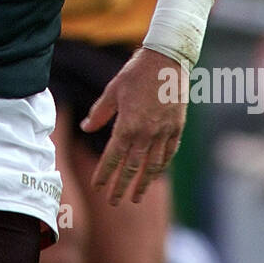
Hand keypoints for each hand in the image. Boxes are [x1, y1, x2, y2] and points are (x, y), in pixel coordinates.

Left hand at [83, 46, 184, 205]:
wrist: (167, 60)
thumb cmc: (136, 73)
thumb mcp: (113, 91)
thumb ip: (100, 113)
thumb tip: (86, 128)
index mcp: (127, 125)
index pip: (112, 157)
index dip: (104, 174)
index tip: (97, 187)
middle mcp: (146, 134)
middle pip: (132, 167)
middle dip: (121, 186)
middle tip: (114, 202)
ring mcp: (164, 132)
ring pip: (152, 165)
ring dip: (143, 183)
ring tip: (136, 197)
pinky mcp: (177, 127)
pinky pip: (169, 153)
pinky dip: (161, 166)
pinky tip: (155, 174)